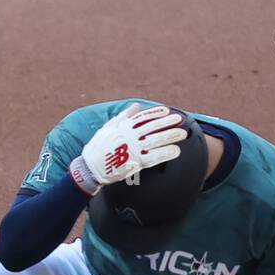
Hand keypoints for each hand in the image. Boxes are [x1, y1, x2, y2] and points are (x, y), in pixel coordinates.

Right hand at [71, 103, 187, 191]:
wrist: (91, 168)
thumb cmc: (98, 147)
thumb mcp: (108, 128)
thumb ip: (124, 117)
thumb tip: (136, 106)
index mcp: (124, 127)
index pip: (143, 117)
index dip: (156, 113)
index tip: (167, 111)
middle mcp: (131, 136)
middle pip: (153, 127)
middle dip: (168, 123)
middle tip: (181, 119)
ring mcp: (134, 149)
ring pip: (156, 140)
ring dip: (171, 136)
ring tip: (183, 134)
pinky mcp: (136, 163)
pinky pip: (154, 157)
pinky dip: (166, 153)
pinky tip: (176, 151)